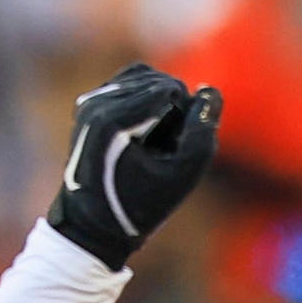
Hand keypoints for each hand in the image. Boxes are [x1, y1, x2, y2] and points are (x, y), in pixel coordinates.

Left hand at [46, 63, 223, 268]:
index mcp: (112, 118)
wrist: (92, 224)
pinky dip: (146, 101)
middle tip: (163, 150)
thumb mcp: (183, 174)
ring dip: (161, 104)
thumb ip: (203, 132)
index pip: (171, 89)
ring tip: (153, 141)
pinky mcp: (90, 103)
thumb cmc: (139, 205)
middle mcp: (96, 102)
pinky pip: (130, 84)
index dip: (185, 119)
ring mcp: (90, 101)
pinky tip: (144, 131)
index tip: (170, 153)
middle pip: (158, 81)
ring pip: (145, 78)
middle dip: (173, 109)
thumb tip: (210, 91)